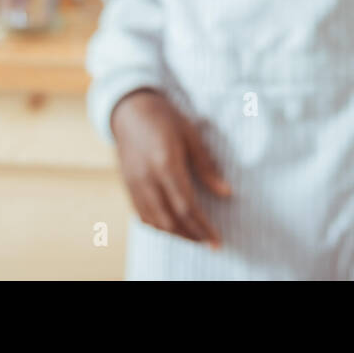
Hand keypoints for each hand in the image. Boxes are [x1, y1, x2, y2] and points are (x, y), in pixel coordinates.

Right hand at [110, 89, 230, 246]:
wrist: (130, 109)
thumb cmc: (165, 118)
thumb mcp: (190, 136)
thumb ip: (206, 167)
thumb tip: (226, 192)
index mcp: (165, 164)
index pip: (186, 206)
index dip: (202, 227)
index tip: (217, 240)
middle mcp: (147, 178)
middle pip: (170, 220)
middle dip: (192, 236)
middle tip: (210, 243)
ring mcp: (134, 184)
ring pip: (155, 222)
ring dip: (176, 234)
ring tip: (195, 237)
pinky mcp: (127, 186)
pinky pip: (142, 216)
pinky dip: (159, 226)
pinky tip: (173, 227)